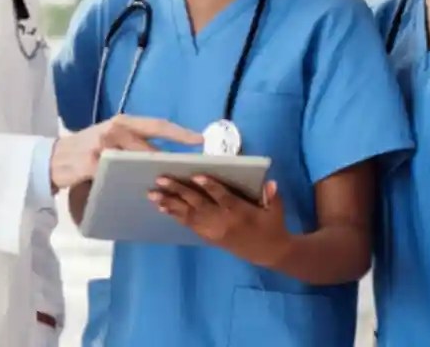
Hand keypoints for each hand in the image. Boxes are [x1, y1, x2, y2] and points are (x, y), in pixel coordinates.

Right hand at [49, 115, 201, 189]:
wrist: (54, 159)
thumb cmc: (87, 149)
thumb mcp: (110, 138)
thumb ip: (133, 143)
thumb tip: (164, 156)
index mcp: (122, 122)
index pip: (157, 125)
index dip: (179, 133)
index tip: (200, 140)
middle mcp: (114, 129)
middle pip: (149, 145)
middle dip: (169, 158)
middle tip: (187, 169)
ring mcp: (103, 145)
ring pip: (136, 158)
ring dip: (152, 171)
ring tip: (168, 181)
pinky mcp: (93, 162)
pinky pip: (117, 173)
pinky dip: (129, 181)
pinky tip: (138, 189)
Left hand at [150, 176, 291, 268]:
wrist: (268, 253)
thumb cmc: (272, 226)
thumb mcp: (276, 210)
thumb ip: (272, 196)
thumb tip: (270, 183)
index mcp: (240, 212)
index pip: (223, 197)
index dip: (209, 187)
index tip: (195, 175)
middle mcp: (223, 222)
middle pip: (199, 205)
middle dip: (179, 192)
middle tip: (161, 180)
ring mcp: (214, 231)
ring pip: (189, 215)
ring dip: (170, 204)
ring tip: (153, 195)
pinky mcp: (209, 237)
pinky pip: (189, 225)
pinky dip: (176, 216)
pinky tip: (163, 208)